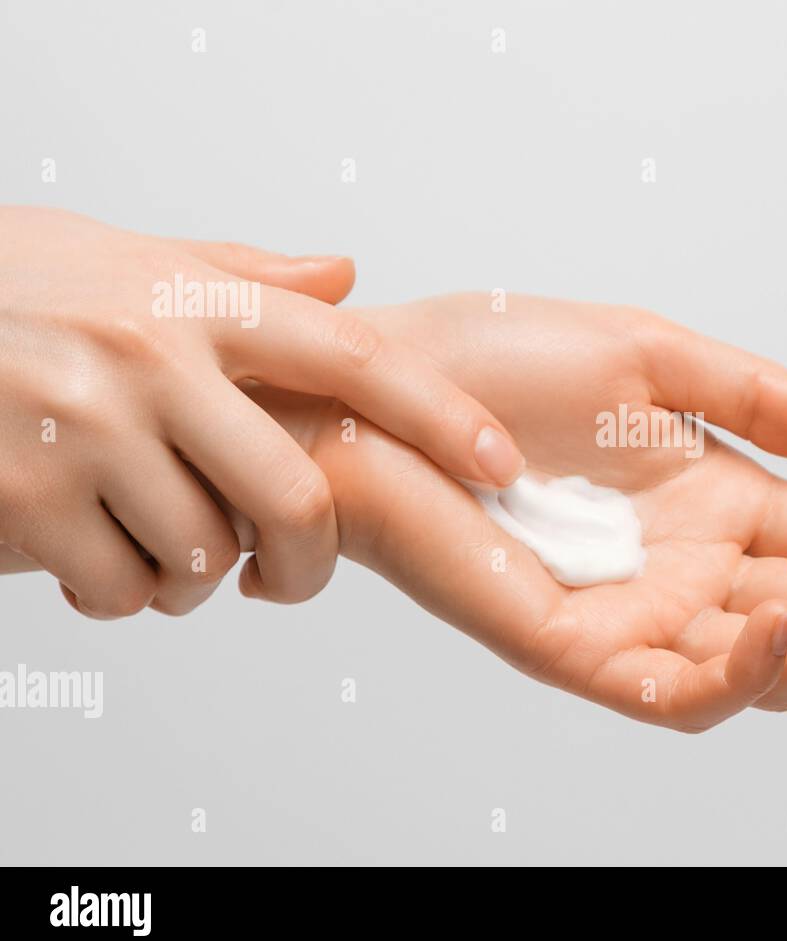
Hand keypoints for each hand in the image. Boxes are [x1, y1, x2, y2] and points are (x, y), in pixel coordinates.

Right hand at [0, 208, 524, 617]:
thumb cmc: (13, 294)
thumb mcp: (127, 261)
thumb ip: (241, 274)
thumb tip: (346, 275)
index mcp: (191, 301)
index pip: (349, 358)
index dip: (437, 415)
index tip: (500, 462)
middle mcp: (149, 363)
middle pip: (295, 499)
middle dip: (307, 563)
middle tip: (286, 575)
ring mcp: (82, 434)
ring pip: (202, 560)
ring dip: (196, 578)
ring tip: (158, 541)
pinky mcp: (20, 503)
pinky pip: (120, 592)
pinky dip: (123, 595)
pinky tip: (93, 554)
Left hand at [248, 293, 786, 731]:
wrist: (379, 385)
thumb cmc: (493, 362)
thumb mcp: (651, 357)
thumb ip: (757, 398)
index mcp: (713, 504)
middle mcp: (686, 570)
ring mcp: (635, 615)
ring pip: (767, 663)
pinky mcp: (576, 648)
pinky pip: (675, 689)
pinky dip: (739, 670)